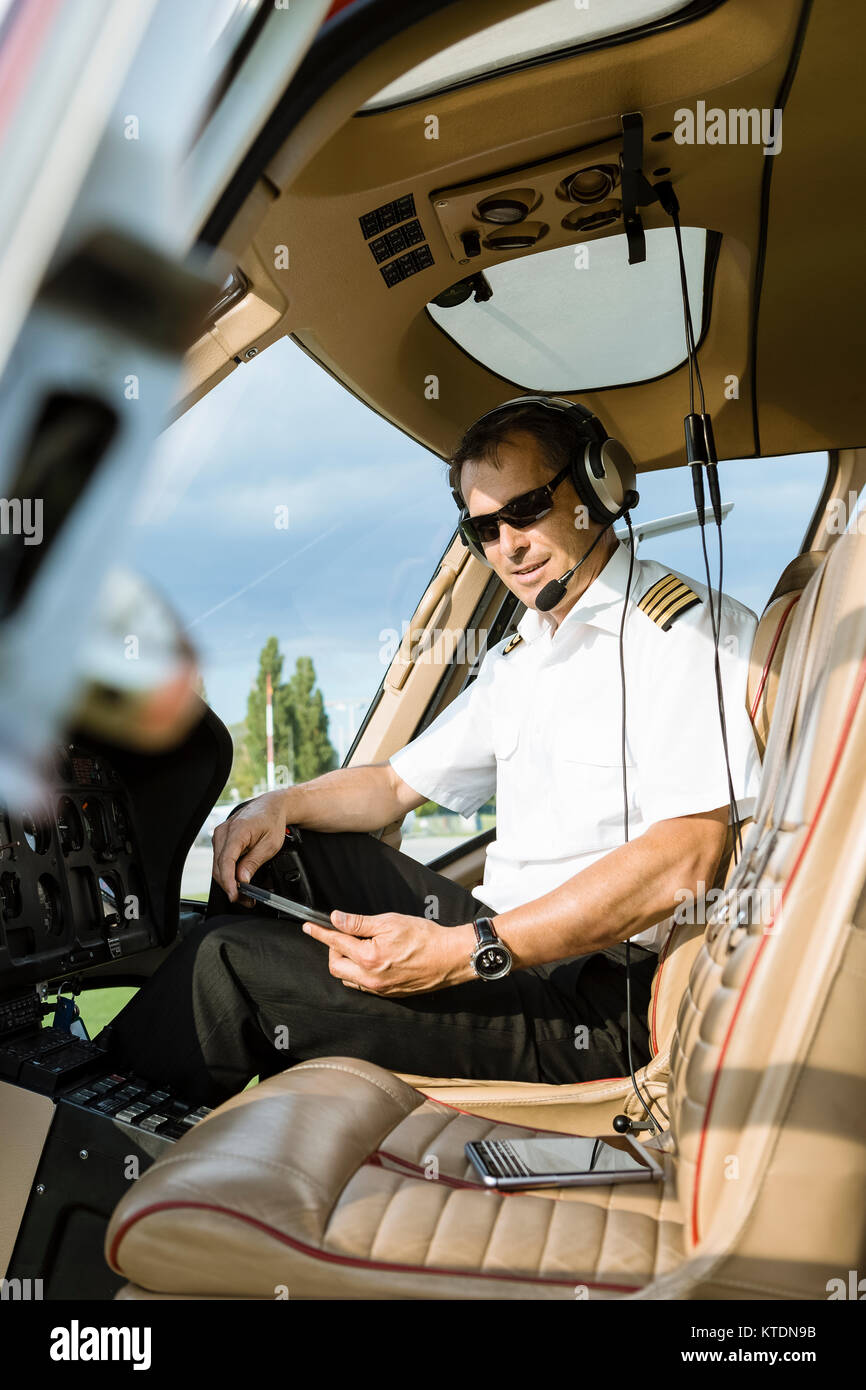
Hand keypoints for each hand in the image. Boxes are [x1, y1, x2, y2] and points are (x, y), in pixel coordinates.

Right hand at [212, 790, 289, 901]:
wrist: (271, 806)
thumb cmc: (272, 821)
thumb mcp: (270, 845)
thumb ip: (254, 862)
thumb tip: (242, 879)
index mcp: (237, 831)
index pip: (226, 861)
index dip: (228, 882)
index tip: (234, 895)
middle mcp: (224, 832)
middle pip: (219, 866)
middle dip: (230, 886)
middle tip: (245, 900)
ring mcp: (220, 835)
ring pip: (218, 865)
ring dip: (228, 881)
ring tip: (245, 893)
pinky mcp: (221, 839)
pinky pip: (220, 859)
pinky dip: (228, 872)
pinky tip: (238, 880)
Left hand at [302, 911, 474, 996]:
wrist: (450, 957)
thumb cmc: (425, 937)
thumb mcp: (390, 922)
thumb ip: (359, 922)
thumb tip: (336, 919)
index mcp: (369, 958)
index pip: (335, 944)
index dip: (320, 933)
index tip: (309, 927)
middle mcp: (371, 978)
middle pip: (336, 967)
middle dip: (334, 950)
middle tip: (343, 935)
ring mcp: (379, 989)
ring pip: (349, 979)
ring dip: (346, 963)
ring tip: (359, 947)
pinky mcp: (389, 994)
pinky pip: (363, 986)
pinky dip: (360, 973)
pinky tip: (371, 960)